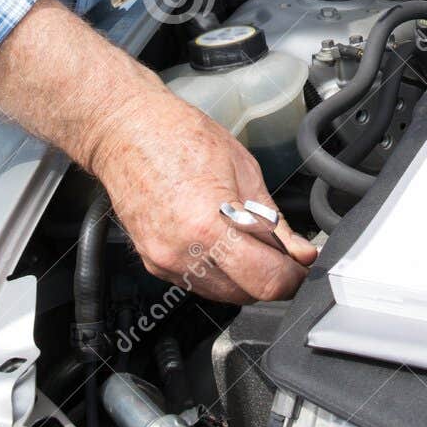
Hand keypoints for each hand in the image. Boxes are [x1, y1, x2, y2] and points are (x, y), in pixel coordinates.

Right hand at [87, 83, 317, 303]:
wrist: (125, 131)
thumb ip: (274, 221)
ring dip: (245, 277)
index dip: (292, 276)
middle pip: (247, 294)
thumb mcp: (244, 169)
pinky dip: (218, 271)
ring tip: (247, 239)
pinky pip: (198, 283)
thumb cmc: (179, 136)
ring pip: (224, 294)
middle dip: (271, 276)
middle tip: (281, 251)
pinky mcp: (153, 263)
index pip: (266, 281)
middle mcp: (183, 253)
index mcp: (209, 226)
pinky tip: (221, 241)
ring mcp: (165, 262)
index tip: (300, 266)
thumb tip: (300, 251)